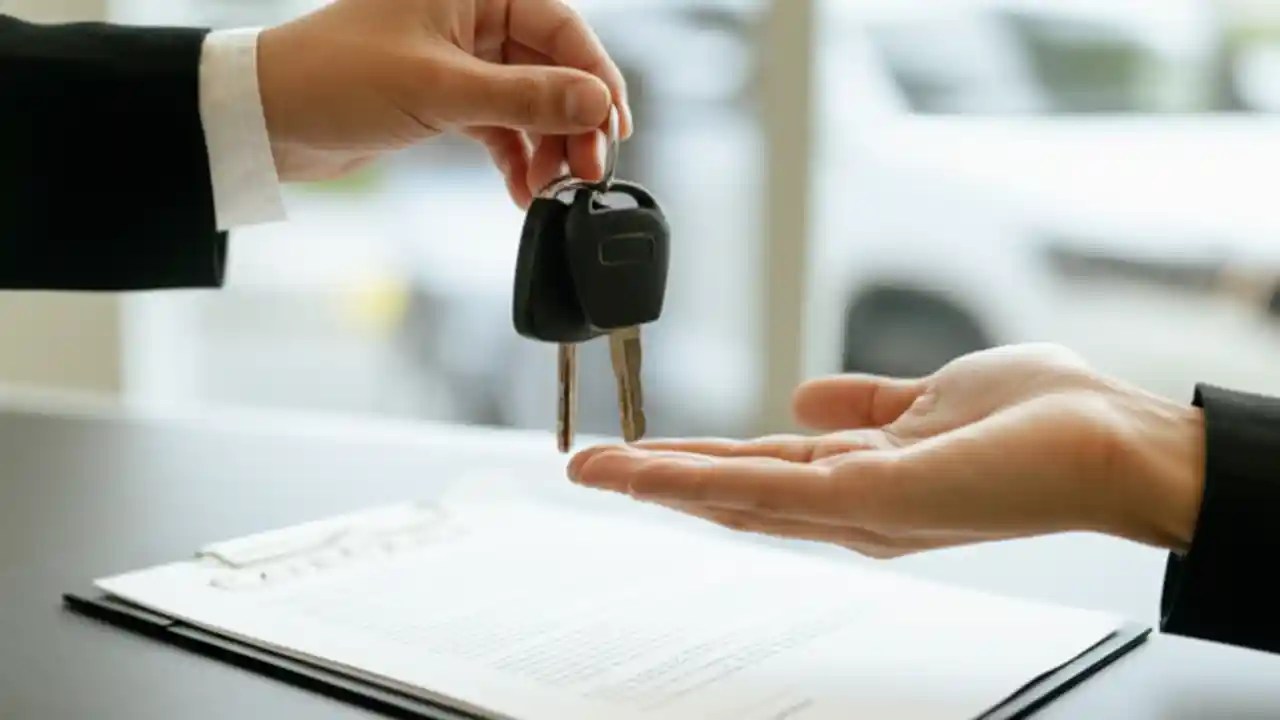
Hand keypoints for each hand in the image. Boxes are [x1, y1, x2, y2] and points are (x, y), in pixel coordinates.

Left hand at [257, 0, 630, 205]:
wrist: (264, 119)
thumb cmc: (334, 79)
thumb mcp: (440, 89)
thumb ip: (526, 98)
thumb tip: (596, 103)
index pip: (562, 28)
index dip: (596, 81)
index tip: (613, 129)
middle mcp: (471, 14)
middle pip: (553, 68)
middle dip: (573, 123)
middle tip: (587, 172)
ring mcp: (460, 58)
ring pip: (531, 102)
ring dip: (548, 147)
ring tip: (552, 190)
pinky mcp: (446, 97)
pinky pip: (503, 126)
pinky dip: (517, 158)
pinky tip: (525, 190)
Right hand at [569, 344, 1206, 557]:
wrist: (1114, 443)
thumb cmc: (1044, 423)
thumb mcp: (932, 395)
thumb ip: (866, 401)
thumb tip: (806, 394)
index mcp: (863, 476)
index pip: (761, 469)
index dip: (694, 461)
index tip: (639, 451)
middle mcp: (852, 503)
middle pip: (734, 491)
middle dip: (656, 480)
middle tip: (586, 468)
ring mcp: (859, 507)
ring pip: (737, 496)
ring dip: (659, 482)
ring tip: (594, 470)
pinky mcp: (875, 498)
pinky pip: (773, 490)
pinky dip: (703, 482)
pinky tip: (655, 471)